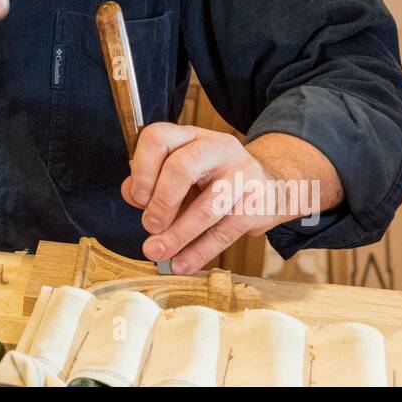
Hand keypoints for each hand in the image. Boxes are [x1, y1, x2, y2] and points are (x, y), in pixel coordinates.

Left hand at [120, 122, 305, 274]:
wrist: (271, 184)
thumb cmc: (215, 178)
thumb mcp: (183, 170)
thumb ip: (153, 180)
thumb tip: (130, 193)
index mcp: (192, 136)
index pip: (159, 138)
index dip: (142, 169)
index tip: (137, 197)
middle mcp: (217, 149)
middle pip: (182, 167)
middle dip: (160, 202)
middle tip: (148, 225)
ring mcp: (240, 176)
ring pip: (205, 208)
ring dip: (176, 235)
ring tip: (156, 252)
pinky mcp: (255, 207)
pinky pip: (222, 234)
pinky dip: (197, 253)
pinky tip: (180, 265)